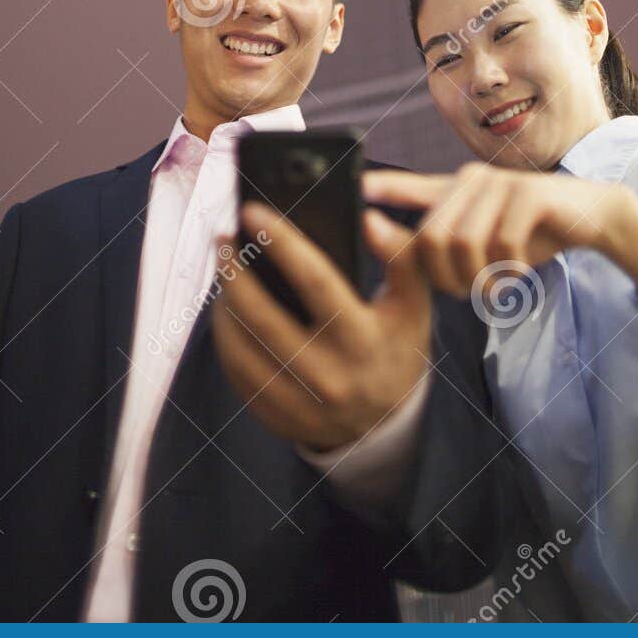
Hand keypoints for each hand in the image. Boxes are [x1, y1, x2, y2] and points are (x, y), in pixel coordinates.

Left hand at [211, 201, 431, 450]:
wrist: (386, 425)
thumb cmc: (396, 346)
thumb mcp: (414, 303)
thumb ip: (402, 256)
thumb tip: (368, 219)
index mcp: (363, 341)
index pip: (316, 282)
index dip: (281, 243)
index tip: (252, 212)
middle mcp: (329, 376)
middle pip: (263, 317)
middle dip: (234, 272)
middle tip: (223, 239)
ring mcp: (298, 402)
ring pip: (240, 348)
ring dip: (223, 304)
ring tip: (224, 271)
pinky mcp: (274, 415)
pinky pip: (236, 373)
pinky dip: (225, 337)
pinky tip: (227, 310)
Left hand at [363, 163, 637, 298]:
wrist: (589, 218)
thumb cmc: (526, 233)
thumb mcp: (480, 243)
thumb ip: (433, 246)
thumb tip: (378, 239)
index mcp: (453, 190)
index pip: (407, 188)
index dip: (381, 189)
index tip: (355, 189)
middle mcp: (471, 180)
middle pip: (432, 238)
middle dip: (446, 278)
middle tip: (470, 290)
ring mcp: (500, 184)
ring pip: (463, 244)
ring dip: (478, 279)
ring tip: (494, 285)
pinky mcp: (530, 194)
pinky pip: (502, 245)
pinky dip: (507, 273)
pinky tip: (517, 275)